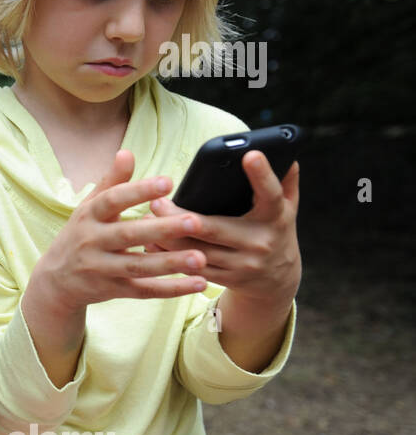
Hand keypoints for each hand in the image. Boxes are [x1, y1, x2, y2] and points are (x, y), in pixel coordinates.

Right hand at [31, 150, 209, 314]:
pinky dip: (171, 289)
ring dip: (170, 263)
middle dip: (162, 229)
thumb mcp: (89, 208)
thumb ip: (112, 182)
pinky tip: (197, 283)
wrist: (55, 280)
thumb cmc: (80, 235)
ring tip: (201, 258)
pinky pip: (144, 290)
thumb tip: (127, 153)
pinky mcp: (113, 290)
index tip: (168, 182)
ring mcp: (102, 268)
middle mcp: (92, 242)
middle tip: (195, 221)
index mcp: (89, 216)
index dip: (138, 191)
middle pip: (128, 235)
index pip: (113, 200)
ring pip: (138, 266)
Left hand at [146, 152, 301, 305]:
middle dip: (182, 216)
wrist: (277, 281)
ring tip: (146, 220)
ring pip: (198, 251)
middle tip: (156, 202)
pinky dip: (171, 256)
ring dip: (168, 237)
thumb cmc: (274, 231)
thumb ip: (285, 182)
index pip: (270, 193)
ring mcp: (244, 264)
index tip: (250, 154)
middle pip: (214, 228)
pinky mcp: (228, 279)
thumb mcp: (286, 208)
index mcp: (276, 217)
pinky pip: (194, 268)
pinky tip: (152, 244)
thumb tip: (288, 154)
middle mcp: (261, 242)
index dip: (261, 175)